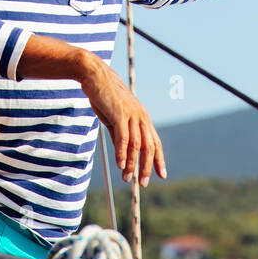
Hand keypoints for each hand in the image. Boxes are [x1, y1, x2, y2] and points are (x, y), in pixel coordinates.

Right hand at [80, 56, 165, 187]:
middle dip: (147, 166)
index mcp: (142, 117)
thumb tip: (123, 154)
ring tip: (128, 178)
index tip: (162, 174)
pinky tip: (121, 165)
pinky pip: (124, 137)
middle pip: (149, 146)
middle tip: (143, 183)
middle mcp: (140, 117)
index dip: (159, 159)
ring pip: (137, 145)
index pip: (155, 142)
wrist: (96, 75)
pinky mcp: (120, 114)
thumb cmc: (104, 96)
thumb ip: (120, 134)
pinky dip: (123, 153)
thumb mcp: (114, 118)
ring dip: (133, 164)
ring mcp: (131, 115)